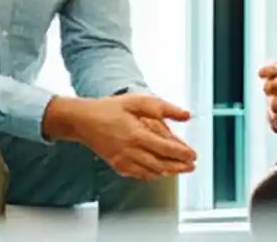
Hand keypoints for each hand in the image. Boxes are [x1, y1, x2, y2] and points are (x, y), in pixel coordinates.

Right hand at [47, 93, 196, 180]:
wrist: (82, 121)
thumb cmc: (108, 109)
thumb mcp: (137, 101)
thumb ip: (163, 108)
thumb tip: (185, 114)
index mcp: (136, 134)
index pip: (165, 148)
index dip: (182, 153)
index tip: (193, 155)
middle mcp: (130, 151)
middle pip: (161, 164)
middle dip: (179, 167)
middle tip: (191, 166)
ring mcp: (123, 160)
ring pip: (151, 173)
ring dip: (168, 172)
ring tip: (180, 170)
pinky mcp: (117, 165)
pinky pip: (138, 175)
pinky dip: (152, 175)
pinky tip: (159, 172)